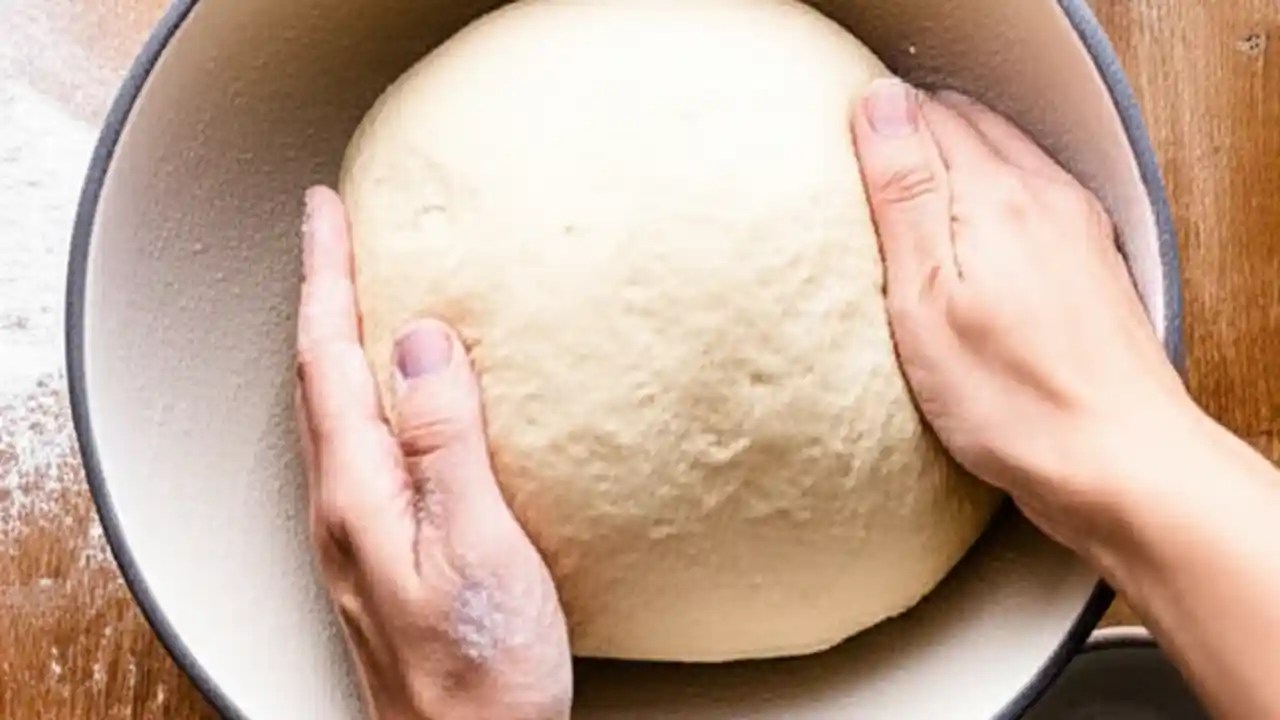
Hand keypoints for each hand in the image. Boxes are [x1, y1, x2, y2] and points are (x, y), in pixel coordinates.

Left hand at [295, 187, 571, 719]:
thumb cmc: (483, 671)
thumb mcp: (476, 550)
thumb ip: (445, 443)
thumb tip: (420, 341)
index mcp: (358, 494)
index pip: (329, 358)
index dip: (327, 275)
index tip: (325, 208)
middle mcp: (342, 508)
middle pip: (318, 376)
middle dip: (323, 293)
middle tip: (335, 232)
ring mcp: (356, 534)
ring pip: (334, 409)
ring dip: (338, 340)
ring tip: (357, 293)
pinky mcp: (381, 552)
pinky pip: (360, 445)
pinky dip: (364, 392)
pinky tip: (391, 397)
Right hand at [850, 81, 1193, 553]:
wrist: (1121, 463)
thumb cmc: (1012, 399)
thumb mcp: (926, 298)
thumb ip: (905, 194)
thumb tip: (882, 102)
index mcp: (996, 195)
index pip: (926, 115)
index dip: (876, 123)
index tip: (836, 152)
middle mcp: (1046, 195)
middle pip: (970, 125)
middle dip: (914, 131)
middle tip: (864, 169)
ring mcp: (1077, 228)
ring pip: (1006, 157)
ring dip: (956, 159)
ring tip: (909, 195)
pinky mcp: (1092, 264)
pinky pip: (1035, 197)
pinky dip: (994, 195)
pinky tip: (975, 236)